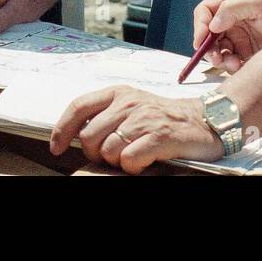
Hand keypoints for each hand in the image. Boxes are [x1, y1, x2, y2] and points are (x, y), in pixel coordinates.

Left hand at [50, 86, 221, 173]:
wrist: (204, 121)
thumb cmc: (164, 117)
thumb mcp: (132, 106)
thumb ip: (106, 114)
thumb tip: (74, 134)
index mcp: (118, 93)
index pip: (78, 107)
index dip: (61, 129)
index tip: (57, 147)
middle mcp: (129, 102)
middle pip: (89, 136)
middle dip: (95, 154)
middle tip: (112, 157)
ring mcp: (144, 119)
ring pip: (107, 150)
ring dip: (116, 162)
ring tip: (132, 156)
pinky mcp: (160, 136)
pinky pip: (129, 160)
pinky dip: (132, 167)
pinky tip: (144, 161)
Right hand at [192, 0, 261, 72]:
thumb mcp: (261, 4)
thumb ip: (233, 8)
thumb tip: (212, 25)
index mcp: (233, 1)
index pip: (206, 10)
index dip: (200, 25)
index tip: (201, 41)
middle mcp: (231, 19)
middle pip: (206, 33)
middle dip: (208, 48)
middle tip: (217, 59)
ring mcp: (237, 38)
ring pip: (215, 50)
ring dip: (220, 59)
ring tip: (234, 65)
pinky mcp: (243, 55)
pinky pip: (227, 63)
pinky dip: (229, 67)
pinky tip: (240, 68)